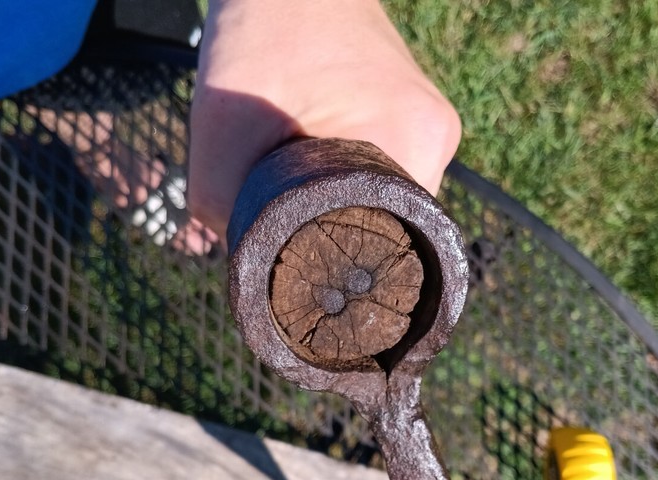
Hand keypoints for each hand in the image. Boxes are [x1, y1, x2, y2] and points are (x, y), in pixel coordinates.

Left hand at [186, 0, 460, 247]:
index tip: (300, 262)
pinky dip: (351, 174)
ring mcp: (433, 126)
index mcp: (412, 140)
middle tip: (289, 209)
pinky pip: (387, 170)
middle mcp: (437, 138)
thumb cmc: (260, 33)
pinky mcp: (420, 116)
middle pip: (389, 226)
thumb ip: (220, 205)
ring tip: (303, 173)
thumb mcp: (223, 123)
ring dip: (344, 200)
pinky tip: (321, 156)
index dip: (338, 261)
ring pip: (387, 200)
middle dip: (336, 230)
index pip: (388, 244)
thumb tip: (238, 268)